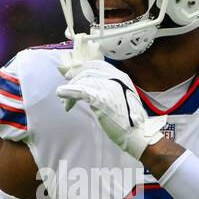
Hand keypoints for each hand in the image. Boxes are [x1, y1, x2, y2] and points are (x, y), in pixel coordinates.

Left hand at [55, 34, 166, 159]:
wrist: (136, 133)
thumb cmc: (129, 120)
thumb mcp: (122, 98)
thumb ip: (111, 90)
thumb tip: (93, 88)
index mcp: (121, 77)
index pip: (98, 65)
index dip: (83, 69)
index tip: (73, 75)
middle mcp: (116, 78)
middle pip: (88, 71)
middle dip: (74, 79)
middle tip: (65, 88)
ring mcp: (109, 87)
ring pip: (83, 81)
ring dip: (70, 89)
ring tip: (65, 102)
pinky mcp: (101, 98)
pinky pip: (80, 90)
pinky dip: (68, 92)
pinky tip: (61, 94)